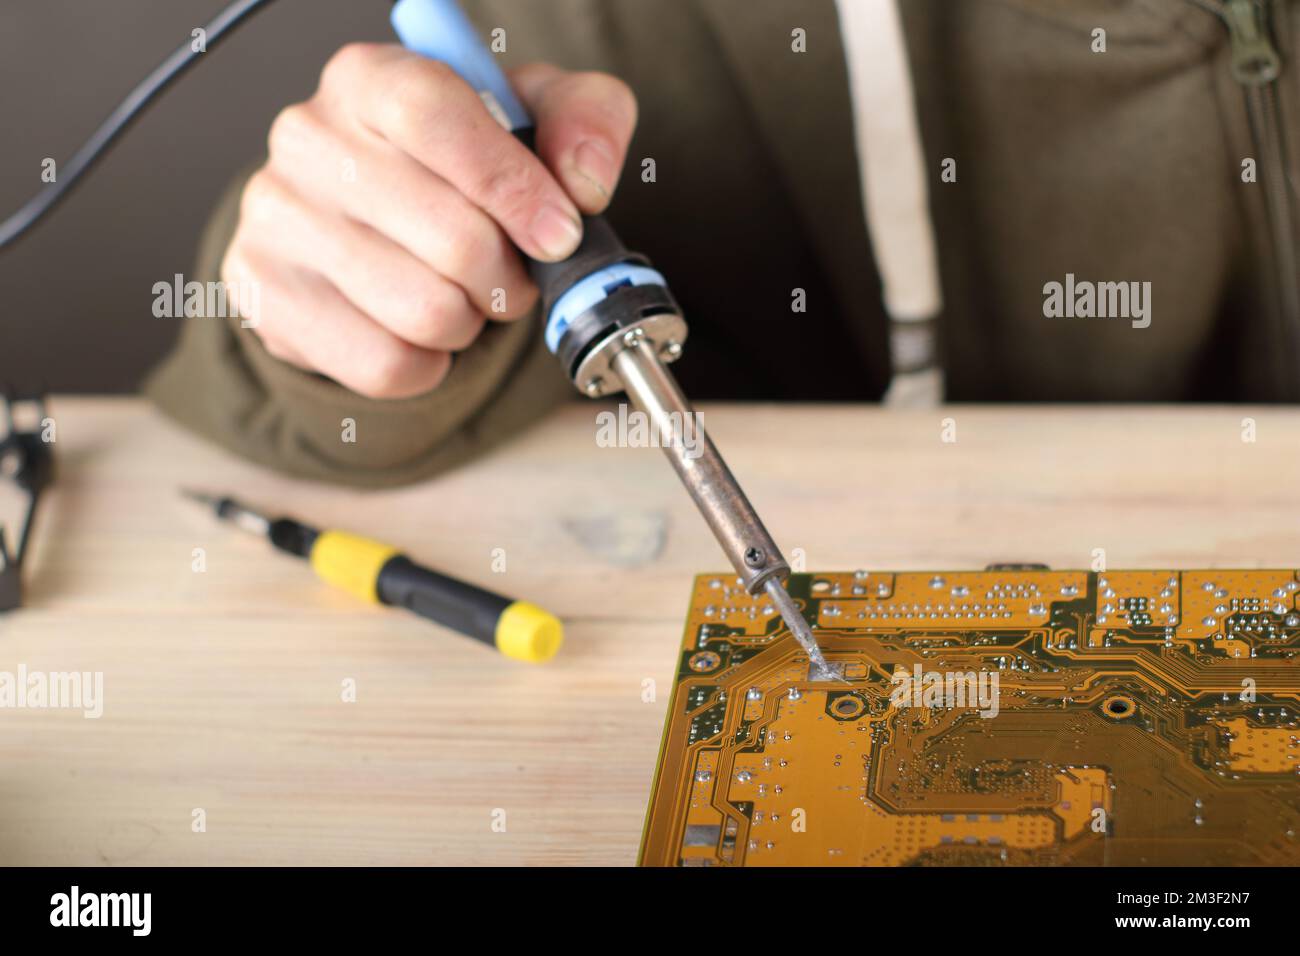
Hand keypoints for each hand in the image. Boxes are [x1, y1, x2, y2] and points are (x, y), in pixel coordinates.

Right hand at [222, 44, 636, 397]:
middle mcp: (308, 140)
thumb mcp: (535, 120)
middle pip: (451, 238)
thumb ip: (585, 120)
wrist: (371, 228)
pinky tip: (421, 331)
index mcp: (371, 78)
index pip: (437, 119)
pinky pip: (386, 364)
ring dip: (471, 322)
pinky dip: (429, 363)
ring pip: (424, 311)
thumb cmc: (461, 168)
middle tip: (512, 274)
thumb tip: (582, 185)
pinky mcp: (267, 297)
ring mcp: (275, 222)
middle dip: (509, 276)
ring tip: (465, 298)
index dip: (514, 188)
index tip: (559, 233)